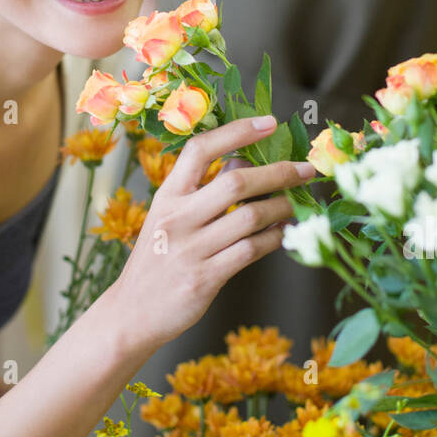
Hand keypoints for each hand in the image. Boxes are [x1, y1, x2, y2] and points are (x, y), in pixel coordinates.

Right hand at [108, 116, 315, 350]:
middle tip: (305, 170)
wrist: (131, 313)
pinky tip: (285, 232)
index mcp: (166, 196)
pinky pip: (250, 251)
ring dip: (282, 207)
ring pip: (249, 217)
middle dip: (278, 173)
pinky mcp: (204, 279)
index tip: (270, 123)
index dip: (236, 132)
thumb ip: (201, 191)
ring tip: (298, 203)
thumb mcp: (168, 218)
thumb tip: (242, 161)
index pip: (200, 150)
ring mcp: (190, 249)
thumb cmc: (156, 260)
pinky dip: (274, 239)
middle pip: (235, 182)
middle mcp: (176, 218)